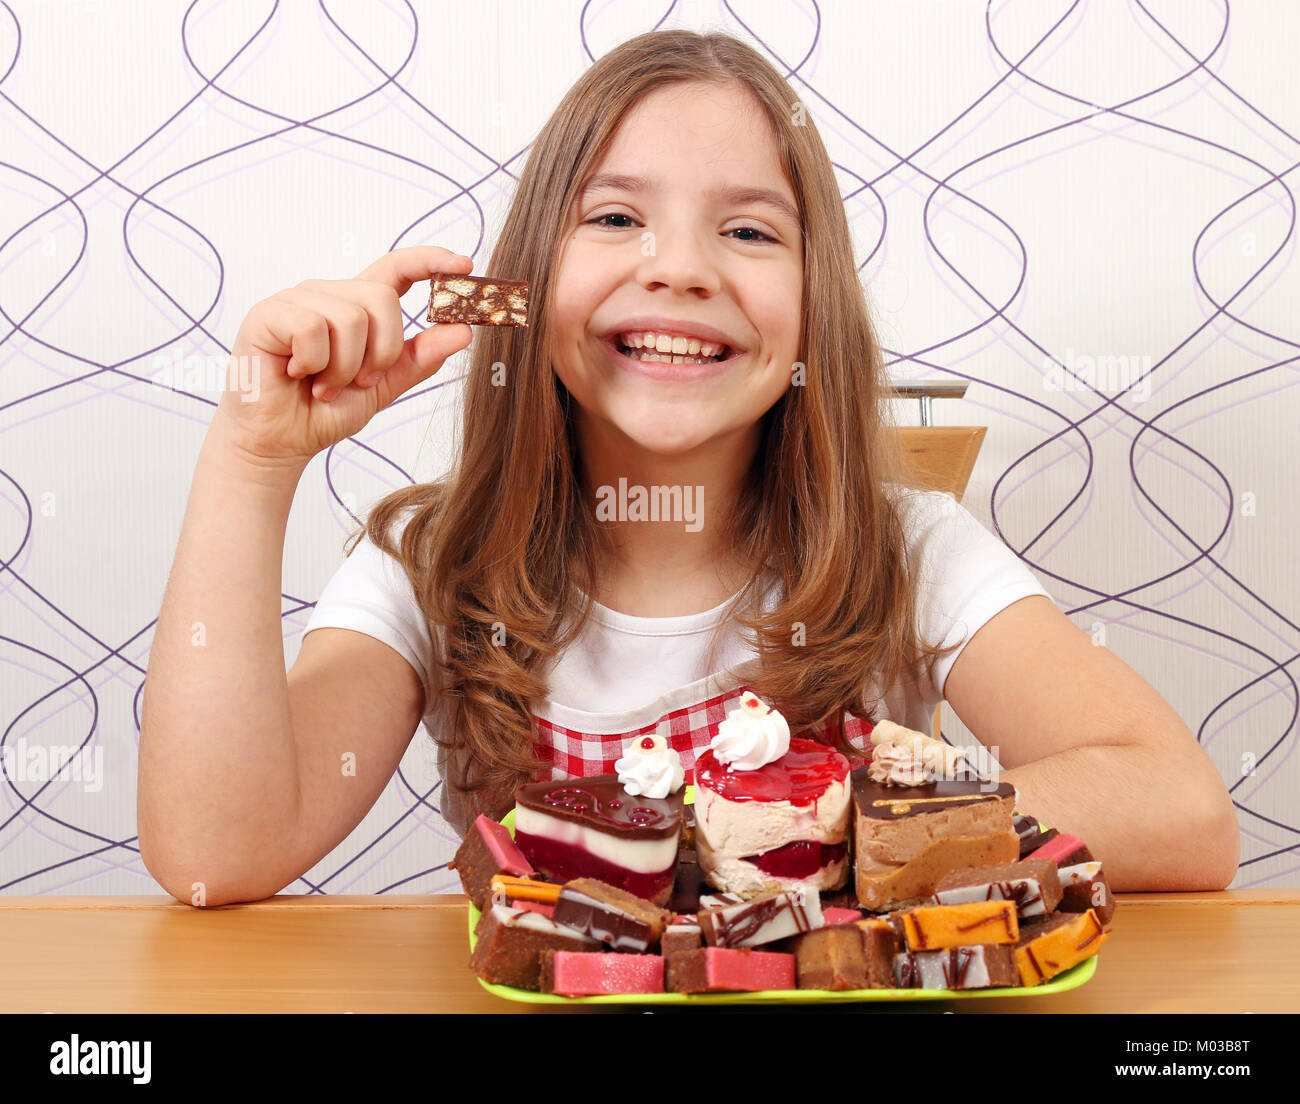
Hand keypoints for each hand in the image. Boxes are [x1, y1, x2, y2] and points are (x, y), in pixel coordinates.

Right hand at [213, 246, 473, 464]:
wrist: (280, 441)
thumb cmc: (324, 410)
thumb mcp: (384, 385)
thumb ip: (419, 358)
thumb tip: (462, 331)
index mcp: (357, 306)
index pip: (397, 269)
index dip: (430, 261)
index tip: (464, 265)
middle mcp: (328, 294)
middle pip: (382, 298)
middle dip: (382, 350)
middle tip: (360, 380)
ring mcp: (297, 299)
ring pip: (350, 317)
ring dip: (345, 366)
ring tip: (325, 384)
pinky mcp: (269, 313)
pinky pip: (312, 328)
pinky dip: (314, 363)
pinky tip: (298, 374)